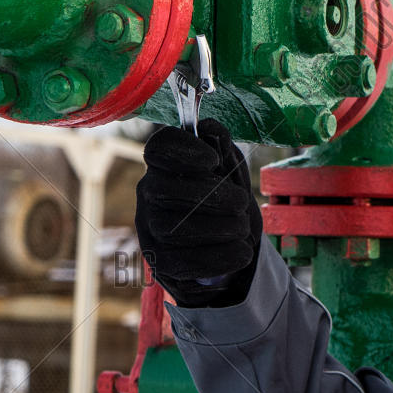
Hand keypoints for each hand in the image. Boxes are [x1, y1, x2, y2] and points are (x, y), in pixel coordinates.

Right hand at [134, 120, 262, 307]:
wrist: (231, 246)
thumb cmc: (227, 201)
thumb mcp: (231, 171)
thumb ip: (223, 148)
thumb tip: (210, 129)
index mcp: (165, 166)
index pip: (159, 148)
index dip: (184, 150)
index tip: (213, 160)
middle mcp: (150, 196)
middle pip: (164, 190)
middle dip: (210, 196)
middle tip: (241, 202)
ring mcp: (151, 230)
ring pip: (173, 228)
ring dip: (218, 227)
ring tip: (242, 227)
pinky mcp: (162, 263)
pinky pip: (183, 262)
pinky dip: (220, 257)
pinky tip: (242, 251)